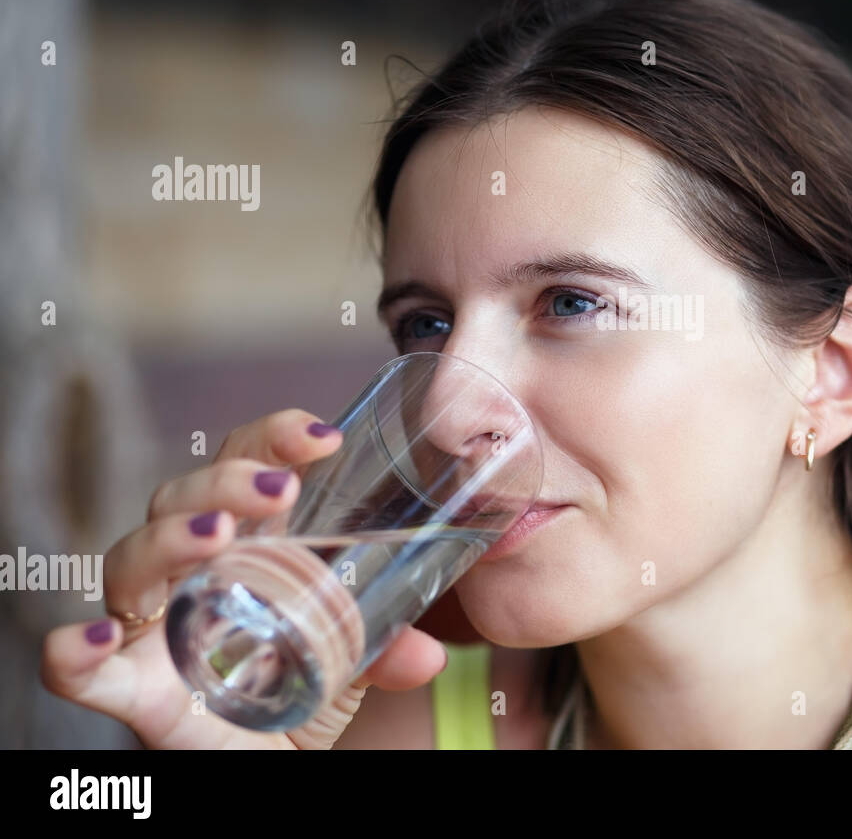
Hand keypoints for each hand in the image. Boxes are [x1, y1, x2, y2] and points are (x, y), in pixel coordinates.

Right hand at [40, 408, 447, 748]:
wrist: (266, 761)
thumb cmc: (298, 688)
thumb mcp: (352, 662)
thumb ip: (385, 650)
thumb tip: (427, 652)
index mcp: (248, 545)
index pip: (246, 464)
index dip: (275, 438)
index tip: (323, 438)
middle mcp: (189, 570)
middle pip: (183, 497)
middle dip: (226, 480)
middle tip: (279, 488)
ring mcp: (150, 623)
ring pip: (132, 557)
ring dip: (171, 537)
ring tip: (219, 537)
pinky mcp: (125, 686)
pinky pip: (75, 664)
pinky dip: (76, 649)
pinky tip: (102, 636)